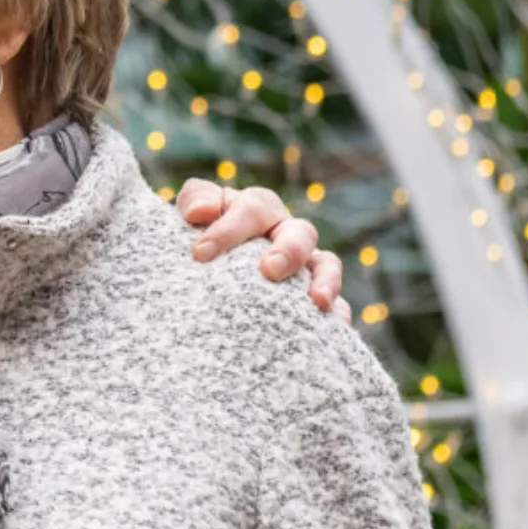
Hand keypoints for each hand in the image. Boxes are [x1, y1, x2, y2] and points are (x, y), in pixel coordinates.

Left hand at [173, 179, 347, 315]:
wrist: (198, 282)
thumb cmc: (197, 243)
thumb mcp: (189, 218)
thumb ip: (195, 201)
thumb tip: (201, 211)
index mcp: (256, 211)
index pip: (253, 209)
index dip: (228, 228)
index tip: (200, 254)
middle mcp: (285, 234)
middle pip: (300, 232)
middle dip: (289, 250)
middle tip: (270, 270)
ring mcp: (304, 268)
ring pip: (327, 265)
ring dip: (327, 279)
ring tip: (319, 301)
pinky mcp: (312, 302)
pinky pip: (336, 307)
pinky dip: (338, 314)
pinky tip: (332, 328)